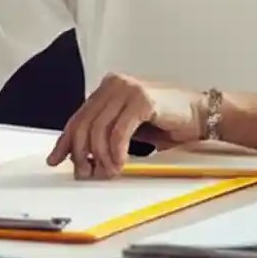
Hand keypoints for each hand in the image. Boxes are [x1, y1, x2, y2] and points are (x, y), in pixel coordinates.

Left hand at [46, 72, 202, 179]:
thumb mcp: (128, 127)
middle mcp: (114, 84)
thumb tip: (80, 155)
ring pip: (99, 128)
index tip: (56, 159)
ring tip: (107, 172)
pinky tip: (120, 164)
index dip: (65, 141)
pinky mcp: (142, 99)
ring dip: (100, 156)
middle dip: (81, 153)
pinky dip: (116, 151)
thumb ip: (106, 134)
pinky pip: (119, 131)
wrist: (200, 113)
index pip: (78, 116)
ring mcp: (128, 89)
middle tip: (86, 173)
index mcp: (108, 88)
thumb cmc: (167, 121)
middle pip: (84, 123)